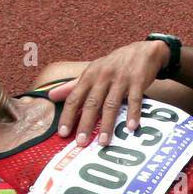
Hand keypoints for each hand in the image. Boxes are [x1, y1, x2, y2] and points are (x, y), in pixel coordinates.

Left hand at [51, 40, 170, 146]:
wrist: (142, 51)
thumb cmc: (114, 65)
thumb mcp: (92, 71)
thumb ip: (72, 85)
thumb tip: (50, 96)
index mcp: (89, 76)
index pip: (74, 98)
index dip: (68, 115)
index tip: (63, 133)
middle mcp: (103, 77)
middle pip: (91, 103)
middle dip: (85, 124)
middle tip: (81, 142)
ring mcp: (121, 79)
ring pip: (111, 104)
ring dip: (107, 124)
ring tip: (103, 142)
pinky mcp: (137, 81)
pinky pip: (135, 100)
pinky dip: (133, 113)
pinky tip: (131, 127)